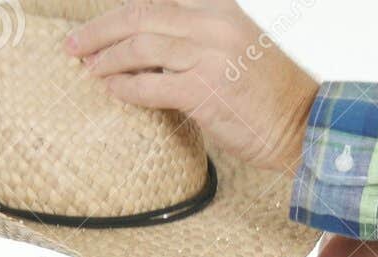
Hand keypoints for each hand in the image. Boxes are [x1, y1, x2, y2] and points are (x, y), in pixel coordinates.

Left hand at [65, 1, 318, 173]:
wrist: (304, 124)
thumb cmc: (267, 93)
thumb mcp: (235, 46)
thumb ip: (195, 37)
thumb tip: (145, 45)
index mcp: (219, 8)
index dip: (121, 10)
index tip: (97, 24)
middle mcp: (213, 25)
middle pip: (140, 16)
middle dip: (100, 30)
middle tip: (74, 44)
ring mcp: (209, 57)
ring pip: (141, 48)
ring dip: (107, 60)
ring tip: (89, 69)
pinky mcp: (205, 92)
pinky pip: (152, 87)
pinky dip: (127, 89)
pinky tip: (114, 91)